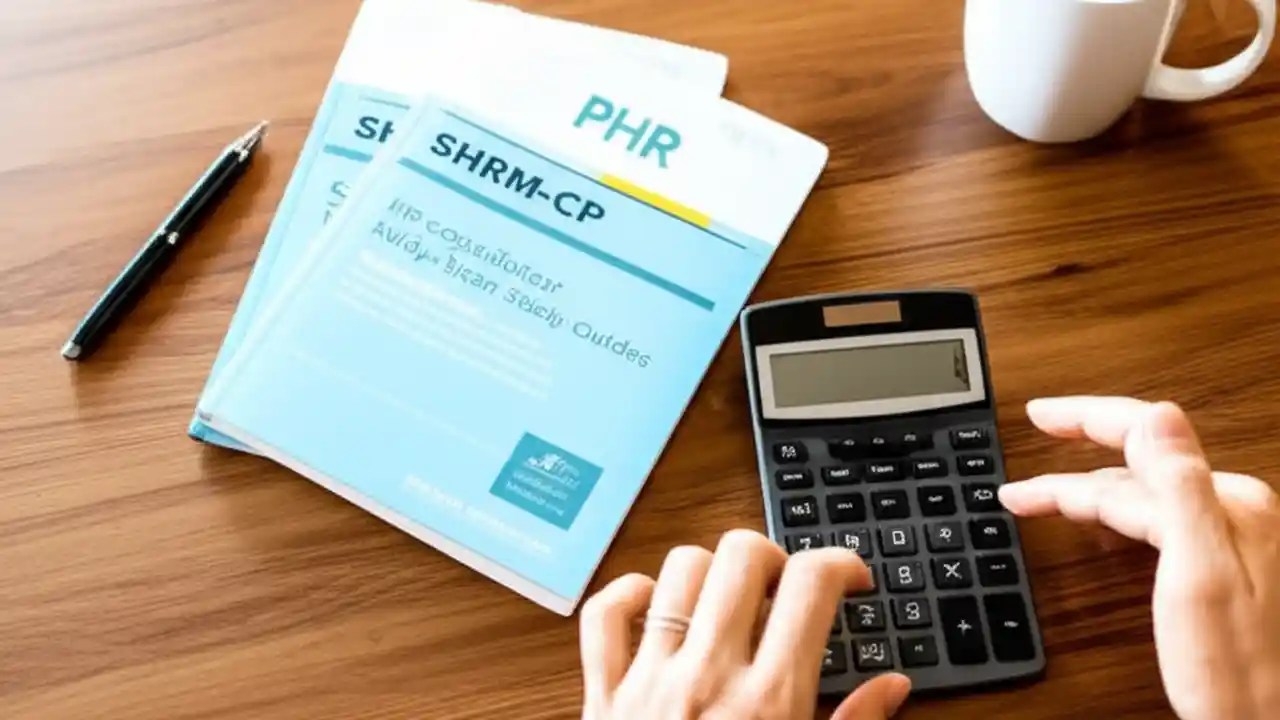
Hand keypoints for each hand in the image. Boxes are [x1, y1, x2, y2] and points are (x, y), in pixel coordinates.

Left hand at [579, 530, 910, 719]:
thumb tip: (892, 687)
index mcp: (771, 703)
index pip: (812, 586)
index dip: (840, 562)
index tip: (848, 578)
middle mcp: (709, 677)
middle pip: (743, 556)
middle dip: (773, 555)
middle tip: (784, 586)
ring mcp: (650, 680)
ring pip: (677, 570)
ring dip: (709, 571)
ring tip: (726, 600)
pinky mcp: (604, 694)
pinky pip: (605, 615)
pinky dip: (629, 595)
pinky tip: (655, 606)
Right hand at [999, 397, 1279, 719]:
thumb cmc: (1239, 674)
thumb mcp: (1200, 575)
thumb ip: (1180, 488)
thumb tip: (1157, 415)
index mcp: (1226, 502)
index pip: (1141, 438)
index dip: (1082, 421)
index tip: (1038, 416)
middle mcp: (1232, 509)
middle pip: (1137, 464)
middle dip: (1074, 454)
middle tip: (1033, 432)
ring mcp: (1229, 536)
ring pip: (1141, 493)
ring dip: (1086, 486)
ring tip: (1039, 494)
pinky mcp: (1221, 563)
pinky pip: (1155, 518)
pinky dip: (1113, 512)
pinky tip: (1100, 517)